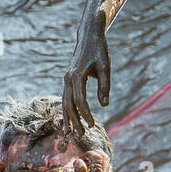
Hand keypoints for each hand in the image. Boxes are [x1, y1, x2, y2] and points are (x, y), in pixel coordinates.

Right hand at [62, 11, 110, 134]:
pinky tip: (70, 121)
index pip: (80, 100)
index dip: (86, 114)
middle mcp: (68, 78)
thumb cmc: (99, 50)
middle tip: (80, 135)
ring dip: (68, 118)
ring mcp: (66, 79)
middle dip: (74, 121)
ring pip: (64, 103)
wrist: (89, 36)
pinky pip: (66, 98)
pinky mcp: (68, 80)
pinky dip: (67, 111)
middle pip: (69, 104)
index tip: (92, 124)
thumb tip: (105, 105)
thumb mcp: (105, 67)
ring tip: (72, 133)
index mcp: (77, 75)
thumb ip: (104, 86)